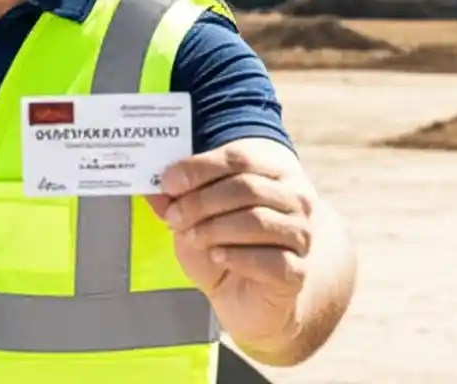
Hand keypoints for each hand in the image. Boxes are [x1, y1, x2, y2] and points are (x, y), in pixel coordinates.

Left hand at [145, 138, 315, 349]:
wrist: (241, 299)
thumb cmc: (219, 247)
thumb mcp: (189, 219)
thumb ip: (174, 200)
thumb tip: (155, 187)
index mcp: (271, 172)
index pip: (239, 158)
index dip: (200, 168)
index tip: (168, 182)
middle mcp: (294, 198)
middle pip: (247, 187)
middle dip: (201, 201)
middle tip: (173, 216)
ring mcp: (301, 234)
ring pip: (257, 220)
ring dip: (214, 228)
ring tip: (191, 236)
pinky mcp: (297, 270)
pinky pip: (270, 259)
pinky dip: (237, 256)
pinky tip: (218, 256)